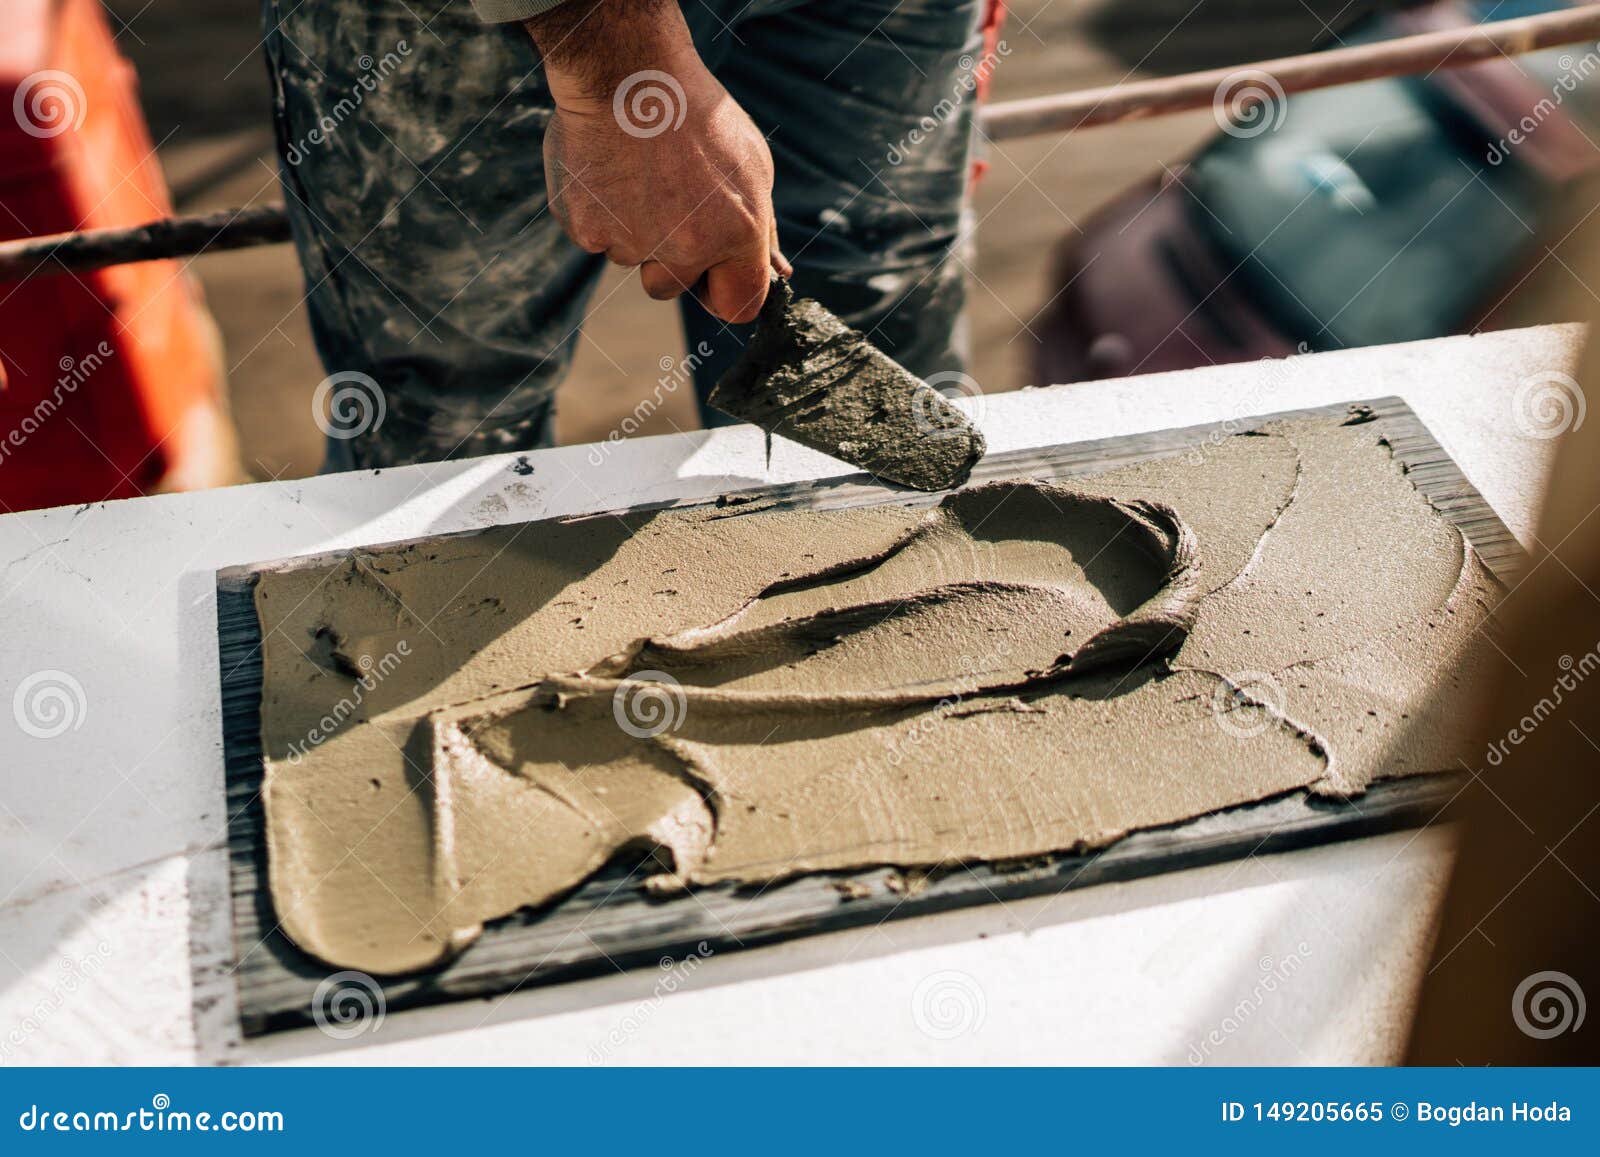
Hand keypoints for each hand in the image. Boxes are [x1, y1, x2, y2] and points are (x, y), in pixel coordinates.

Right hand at [527, 0, 790, 323]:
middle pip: (669, 288)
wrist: (627, 72)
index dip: (724, 292)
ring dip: (632, 229)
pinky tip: (608, 170)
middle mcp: (688, 247)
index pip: (740, 306)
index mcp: (740, 232)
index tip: (714, 278)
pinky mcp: (587, 231)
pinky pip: (595, 238)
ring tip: (637, 173)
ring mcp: (633, 242)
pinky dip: (599, 212)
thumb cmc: (696, 114)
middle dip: (667, 259)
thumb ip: (761, 227)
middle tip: (664, 201)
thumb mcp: (751, 165)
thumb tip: (775, 272)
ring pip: (630, 259)